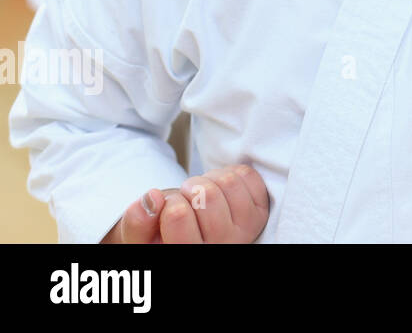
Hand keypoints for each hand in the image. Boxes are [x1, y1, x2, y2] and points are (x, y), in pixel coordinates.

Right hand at [104, 164, 269, 243]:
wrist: (189, 238)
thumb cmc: (161, 237)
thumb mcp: (140, 237)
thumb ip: (138, 222)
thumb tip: (153, 197)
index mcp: (188, 254)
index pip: (178, 214)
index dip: (169, 202)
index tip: (168, 210)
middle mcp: (221, 247)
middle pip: (207, 195)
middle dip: (189, 188)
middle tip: (184, 200)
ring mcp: (245, 231)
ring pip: (228, 182)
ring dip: (208, 179)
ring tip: (199, 195)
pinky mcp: (258, 214)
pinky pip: (246, 176)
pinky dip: (229, 173)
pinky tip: (218, 191)